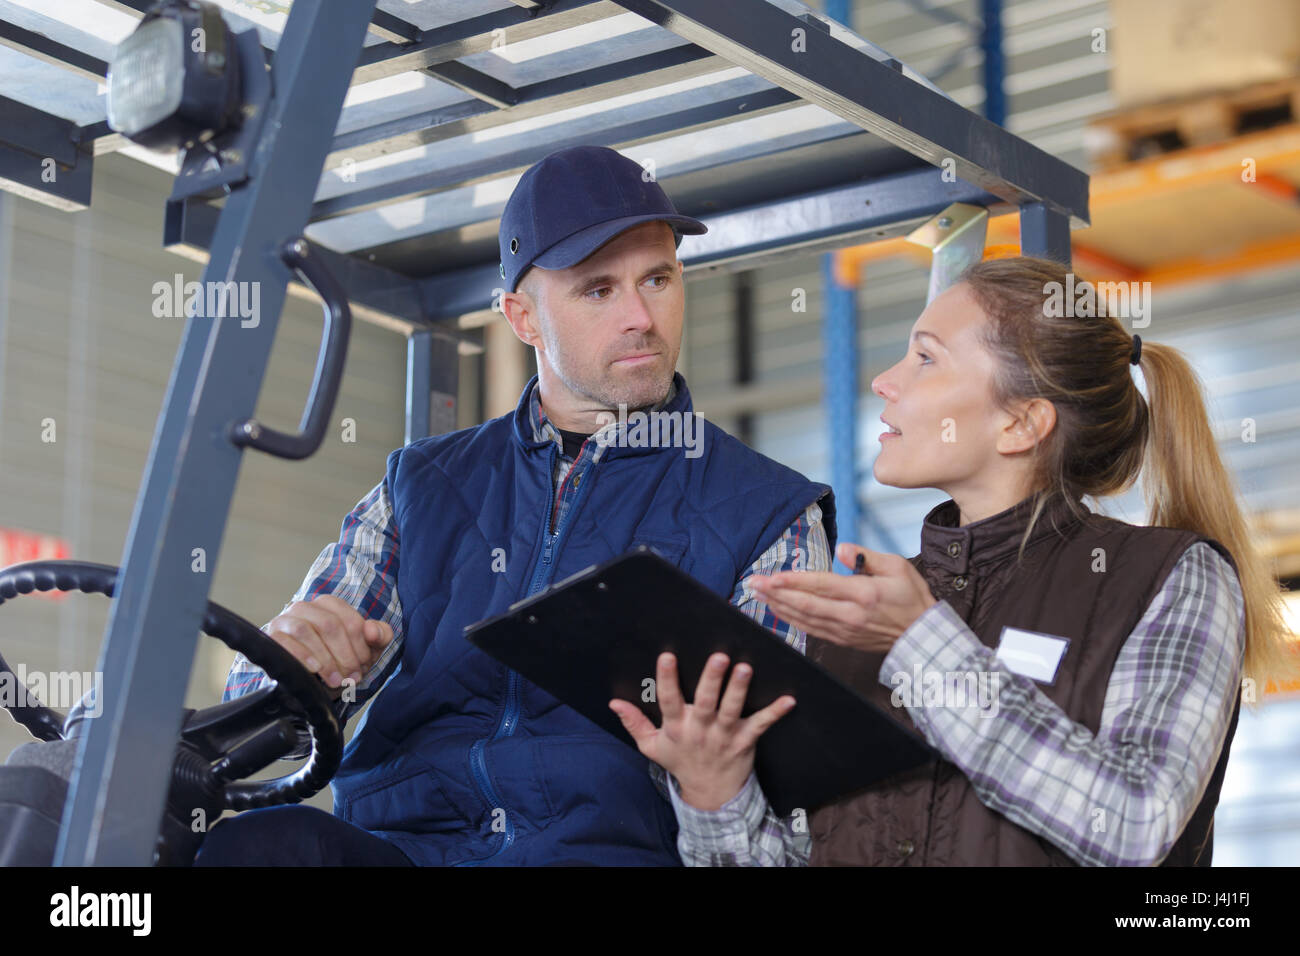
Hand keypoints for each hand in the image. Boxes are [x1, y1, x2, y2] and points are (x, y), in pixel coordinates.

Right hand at [265, 595, 393, 698]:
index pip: (348, 618)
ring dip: (325, 659)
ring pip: (305, 631)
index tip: (363, 664)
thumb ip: (379, 636)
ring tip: (335, 680)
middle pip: (328, 624)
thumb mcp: (366, 649)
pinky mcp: (270, 637)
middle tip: (352, 676)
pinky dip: (301, 656)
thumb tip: (372, 630)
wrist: (307, 683)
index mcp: (328, 605)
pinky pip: (283, 642)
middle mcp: (304, 607)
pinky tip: (314, 670)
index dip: (360, 644)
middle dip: (344, 654)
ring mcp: (284, 620)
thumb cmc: (338, 660)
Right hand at [608, 651, 793, 810]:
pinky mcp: (745, 741)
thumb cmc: (680, 761)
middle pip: (706, 701)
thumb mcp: (652, 746)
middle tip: (719, 657)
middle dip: (712, 679)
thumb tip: (614, 702)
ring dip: (739, 689)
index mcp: (677, 727)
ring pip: (732, 709)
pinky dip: (775, 713)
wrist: (710, 794)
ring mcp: (724, 736)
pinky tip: (789, 700)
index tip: (667, 656)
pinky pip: (761, 725)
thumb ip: (634, 723)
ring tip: (745, 668)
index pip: (669, 700)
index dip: (667, 679)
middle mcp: (701, 730)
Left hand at [749, 542, 938, 654]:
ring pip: (804, 619)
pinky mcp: (842, 640)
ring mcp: (845, 630)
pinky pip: (811, 630)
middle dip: (776, 593)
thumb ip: (866, 556)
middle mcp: (850, 615)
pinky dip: (790, 620)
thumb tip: (841, 548)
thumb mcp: (897, 567)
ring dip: (778, 606)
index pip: (821, 586)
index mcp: (863, 594)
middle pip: (805, 604)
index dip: (794, 582)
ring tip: (758, 594)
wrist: (921, 635)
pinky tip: (777, 610)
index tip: (773, 577)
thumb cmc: (911, 597)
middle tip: (753, 583)